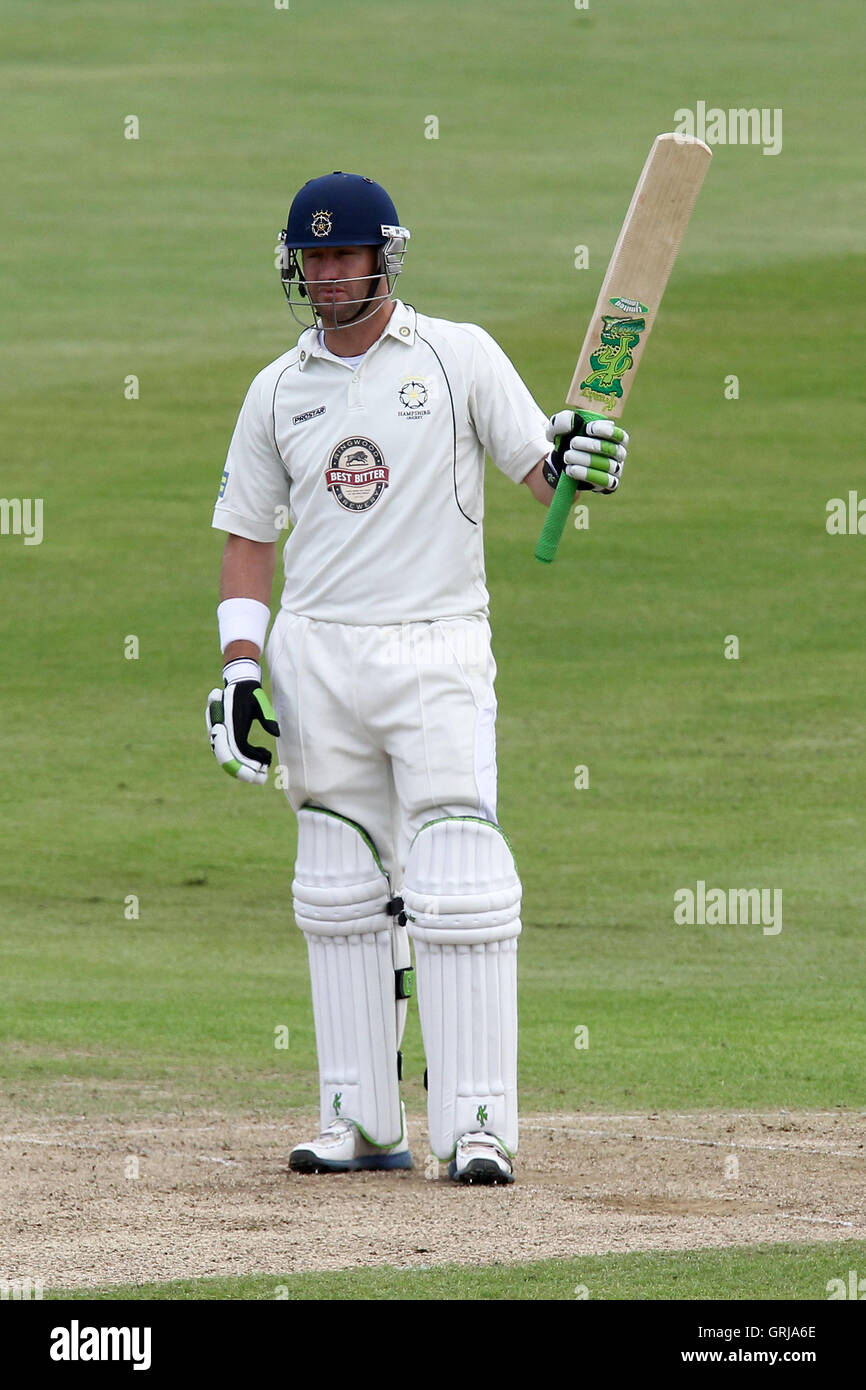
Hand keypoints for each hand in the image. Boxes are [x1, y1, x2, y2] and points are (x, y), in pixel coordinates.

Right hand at [206, 657, 279, 784]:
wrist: (238, 683)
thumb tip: (276, 733)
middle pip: (227, 759)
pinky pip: (228, 754)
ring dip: (242, 769)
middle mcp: (220, 730)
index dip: (248, 762)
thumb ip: (267, 716)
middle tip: (261, 780)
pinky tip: (260, 760)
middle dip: (243, 772)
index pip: (236, 749)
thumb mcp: (260, 701)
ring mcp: (218, 734)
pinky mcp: (222, 736)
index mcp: (229, 722)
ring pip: (226, 759)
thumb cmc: (250, 692)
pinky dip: (242, 760)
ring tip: (262, 774)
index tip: (263, 767)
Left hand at [543, 409, 628, 493]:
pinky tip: (572, 470)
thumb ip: (564, 421)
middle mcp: (619, 454)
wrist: (560, 465)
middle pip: (612, 449)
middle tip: (572, 443)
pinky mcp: (609, 484)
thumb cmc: (566, 441)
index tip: (588, 429)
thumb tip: (573, 421)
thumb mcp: (560, 428)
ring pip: (606, 465)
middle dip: (591, 445)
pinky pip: (604, 481)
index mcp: (615, 437)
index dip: (605, 430)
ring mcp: (616, 470)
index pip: (618, 434)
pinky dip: (587, 475)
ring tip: (567, 457)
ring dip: (585, 460)